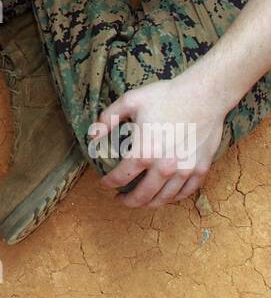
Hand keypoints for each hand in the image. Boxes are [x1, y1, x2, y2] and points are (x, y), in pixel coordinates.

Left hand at [88, 73, 225, 208]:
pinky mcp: (200, 169)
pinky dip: (173, 198)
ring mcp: (184, 170)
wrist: (204, 95)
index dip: (109, 183)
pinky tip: (166, 195)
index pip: (121, 177)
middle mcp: (164, 167)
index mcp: (144, 152)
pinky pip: (186, 192)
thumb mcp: (130, 101)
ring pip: (164, 198)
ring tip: (141, 201)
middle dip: (127, 201)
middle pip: (142, 196)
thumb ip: (108, 119)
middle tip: (120, 200)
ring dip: (149, 203)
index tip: (104, 184)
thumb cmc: (167, 96)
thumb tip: (93, 136)